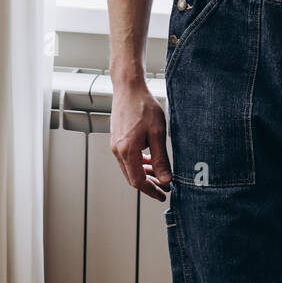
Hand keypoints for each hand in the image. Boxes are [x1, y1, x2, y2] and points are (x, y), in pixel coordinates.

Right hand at [110, 81, 171, 200]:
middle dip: (149, 184)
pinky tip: (150, 160)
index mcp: (127, 151)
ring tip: (160, 175)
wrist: (129, 88)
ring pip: (130, 168)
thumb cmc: (144, 106)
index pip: (138, 181)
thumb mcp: (158, 133)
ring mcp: (115, 145)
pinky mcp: (117, 140)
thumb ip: (161, 159)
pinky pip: (127, 159)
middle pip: (132, 177)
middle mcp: (118, 151)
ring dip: (145, 174)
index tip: (164, 194)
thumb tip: (166, 179)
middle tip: (164, 188)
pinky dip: (139, 163)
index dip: (151, 190)